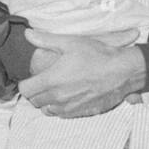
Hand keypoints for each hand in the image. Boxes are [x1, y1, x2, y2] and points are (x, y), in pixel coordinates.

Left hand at [19, 27, 145, 115]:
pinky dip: (61, 107)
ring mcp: (70, 107)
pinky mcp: (81, 113)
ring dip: (47, 102)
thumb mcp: (70, 43)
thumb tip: (28, 34)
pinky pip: (63, 114)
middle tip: (44, 83)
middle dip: (36, 93)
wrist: (123, 72)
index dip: (26, 83)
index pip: (25, 90)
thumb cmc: (97, 55)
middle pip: (34, 102)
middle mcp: (58, 97)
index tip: (32, 78)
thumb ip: (46, 40)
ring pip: (48, 110)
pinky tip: (69, 97)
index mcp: (52, 80)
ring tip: (56, 90)